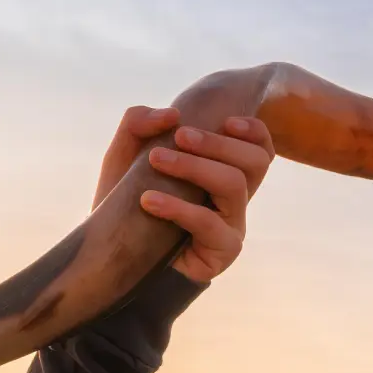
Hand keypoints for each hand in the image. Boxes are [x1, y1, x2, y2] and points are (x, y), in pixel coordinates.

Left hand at [93, 105, 275, 282]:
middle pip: (255, 161)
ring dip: (195, 166)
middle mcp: (235, 201)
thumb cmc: (123, 204)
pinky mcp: (222, 252)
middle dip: (217, 143)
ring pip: (234, 185)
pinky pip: (210, 224)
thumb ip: (138, 125)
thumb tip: (171, 114)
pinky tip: (147, 201)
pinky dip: (178, 207)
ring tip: (156, 160)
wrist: (111, 258)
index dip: (254, 131)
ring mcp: (232, 227)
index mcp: (224, 175)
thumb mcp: (124, 157)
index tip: (225, 120)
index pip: (261, 150)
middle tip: (179, 136)